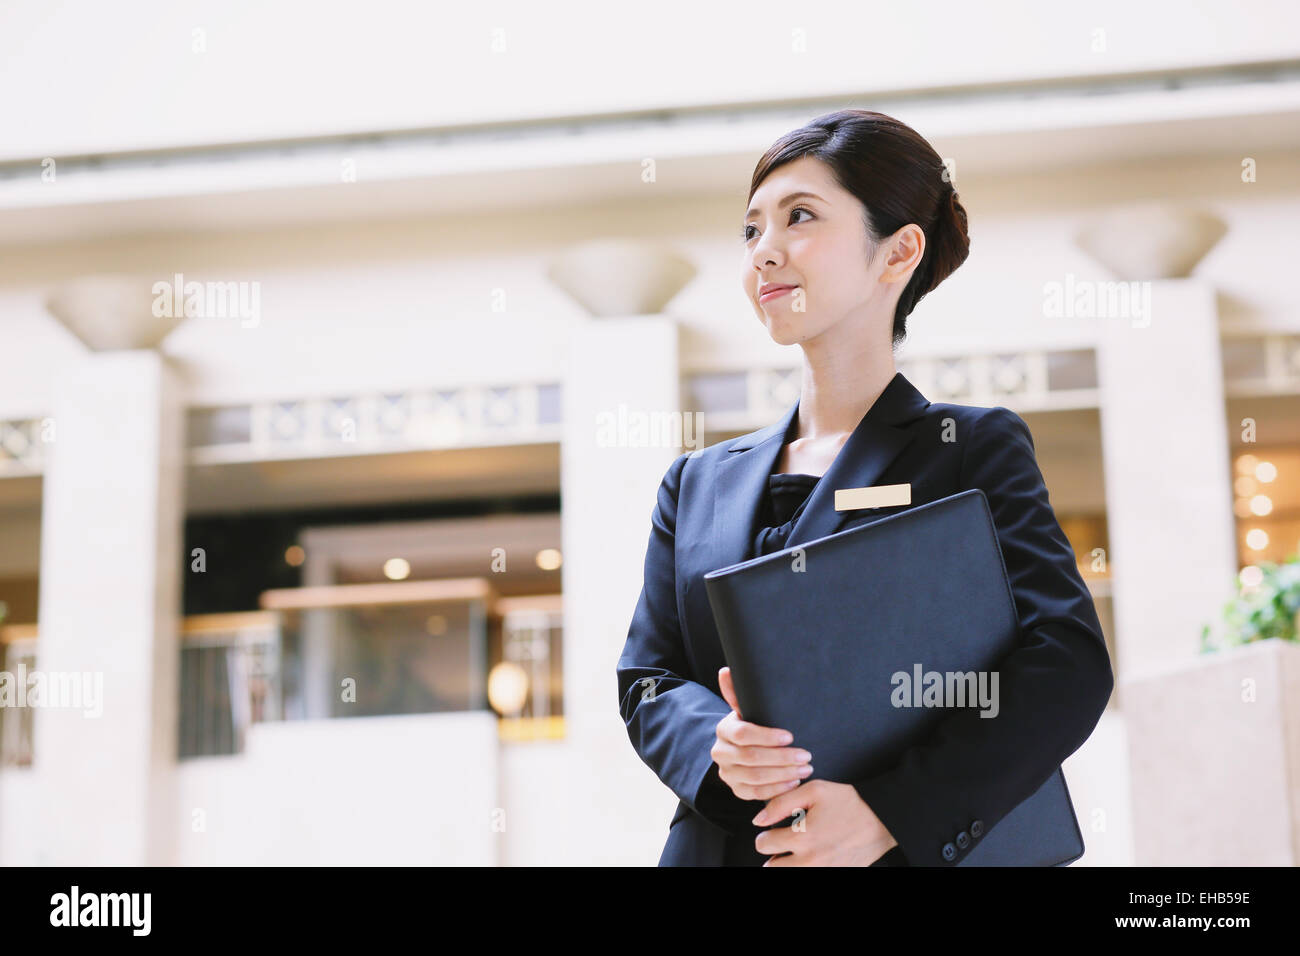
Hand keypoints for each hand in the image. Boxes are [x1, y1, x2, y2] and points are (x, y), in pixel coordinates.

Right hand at [711, 666, 812, 800]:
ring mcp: (727, 774)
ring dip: (784, 774)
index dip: (767, 737)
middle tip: (806, 755)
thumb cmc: (754, 726)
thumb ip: (739, 693)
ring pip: (756, 777)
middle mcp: (720, 753)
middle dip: (782, 757)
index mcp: (723, 729)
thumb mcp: (748, 710)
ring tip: (806, 768)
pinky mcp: (737, 790)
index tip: (790, 736)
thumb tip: (725, 670)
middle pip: (751, 758)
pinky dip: (778, 789)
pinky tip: (795, 782)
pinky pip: (757, 794)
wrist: (744, 751)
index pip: (742, 734)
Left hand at [751, 779, 898, 865]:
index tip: (777, 827)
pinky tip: (814, 853)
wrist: (882, 820)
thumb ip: (781, 802)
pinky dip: (805, 866)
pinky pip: (808, 875)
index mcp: (801, 838)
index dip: (766, 832)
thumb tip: (758, 820)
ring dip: (787, 863)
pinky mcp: (834, 874)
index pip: (763, 844)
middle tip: (785, 840)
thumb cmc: (849, 802)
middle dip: (774, 852)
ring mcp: (822, 872)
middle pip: (771, 868)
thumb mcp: (814, 791)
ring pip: (786, 874)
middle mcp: (809, 862)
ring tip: (799, 848)